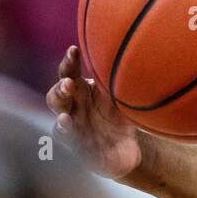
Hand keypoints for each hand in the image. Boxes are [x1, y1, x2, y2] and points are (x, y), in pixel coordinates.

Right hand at [46, 45, 141, 179]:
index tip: (73, 50)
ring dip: (60, 108)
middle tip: (69, 83)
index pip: (71, 72)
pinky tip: (66, 124)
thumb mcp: (124, 99)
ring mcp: (72, 124)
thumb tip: (138, 63)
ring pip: (58, 114)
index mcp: (82, 89)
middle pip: (58, 93)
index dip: (70, 61)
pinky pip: (65, 136)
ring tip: (66, 109)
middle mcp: (72, 105)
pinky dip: (64, 130)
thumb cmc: (120, 117)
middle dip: (61, 87)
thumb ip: (124, 85)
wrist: (125, 147)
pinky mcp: (74, 143)